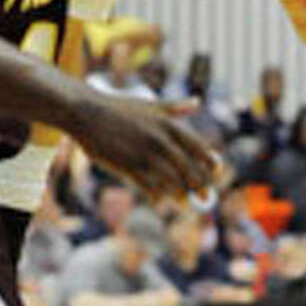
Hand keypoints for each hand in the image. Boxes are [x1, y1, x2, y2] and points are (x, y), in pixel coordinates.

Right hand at [76, 96, 218, 200]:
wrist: (89, 113)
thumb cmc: (120, 108)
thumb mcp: (150, 105)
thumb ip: (175, 107)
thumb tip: (197, 102)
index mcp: (167, 123)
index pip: (196, 146)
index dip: (209, 161)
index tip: (217, 172)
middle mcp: (160, 139)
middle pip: (187, 167)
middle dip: (199, 184)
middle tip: (207, 197)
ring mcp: (144, 154)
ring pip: (170, 181)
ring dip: (180, 194)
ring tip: (186, 203)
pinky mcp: (128, 167)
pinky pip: (148, 187)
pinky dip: (156, 196)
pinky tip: (160, 202)